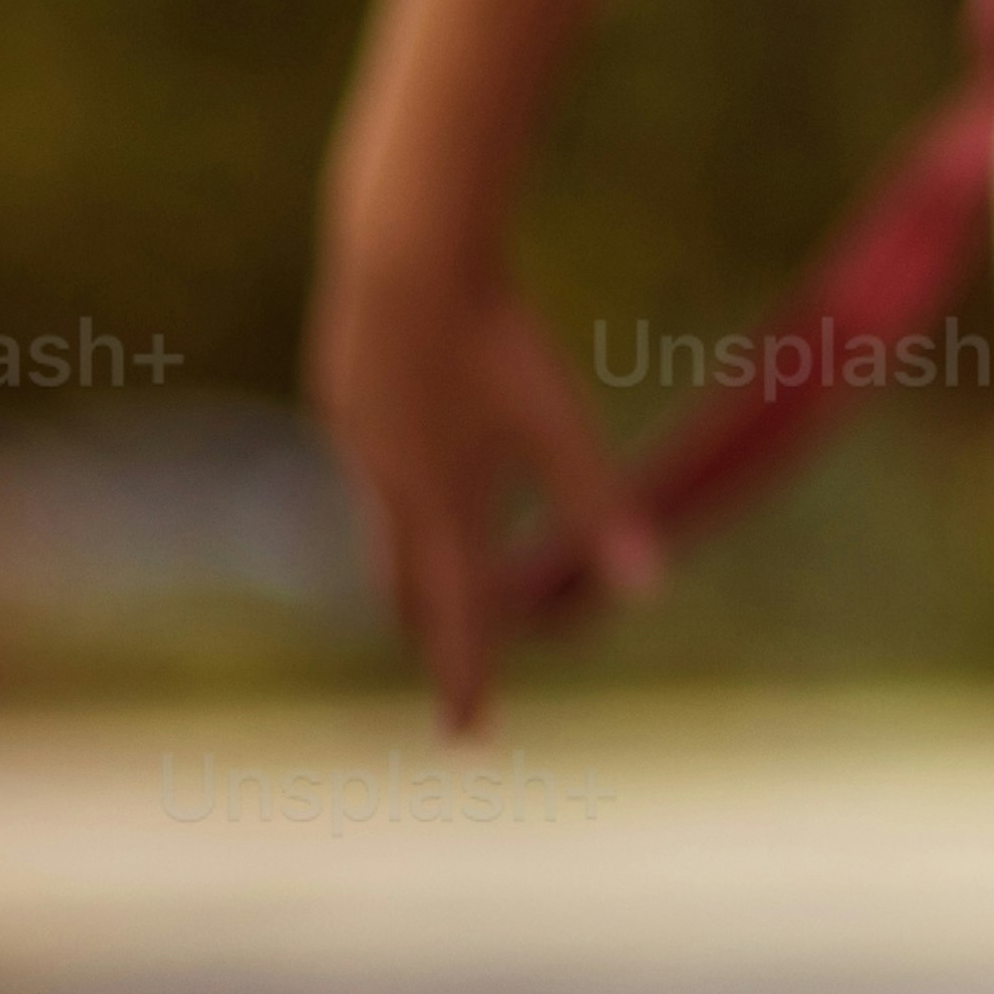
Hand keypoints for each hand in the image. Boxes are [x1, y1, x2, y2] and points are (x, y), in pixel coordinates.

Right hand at [310, 242, 646, 729]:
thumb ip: (595, 505)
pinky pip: (368, 473)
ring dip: (408, 574)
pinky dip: (392, 505)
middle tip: (450, 686)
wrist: (403, 254)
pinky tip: (404, 488)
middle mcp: (391, 484)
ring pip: (381, 530)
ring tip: (427, 605)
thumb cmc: (491, 337)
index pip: (459, 615)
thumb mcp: (556, 421)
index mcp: (442, 501)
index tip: (468, 739)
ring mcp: (357, 440)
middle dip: (434, 638)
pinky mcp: (344, 397)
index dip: (467, 678)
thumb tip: (649, 586)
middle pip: (409, 587)